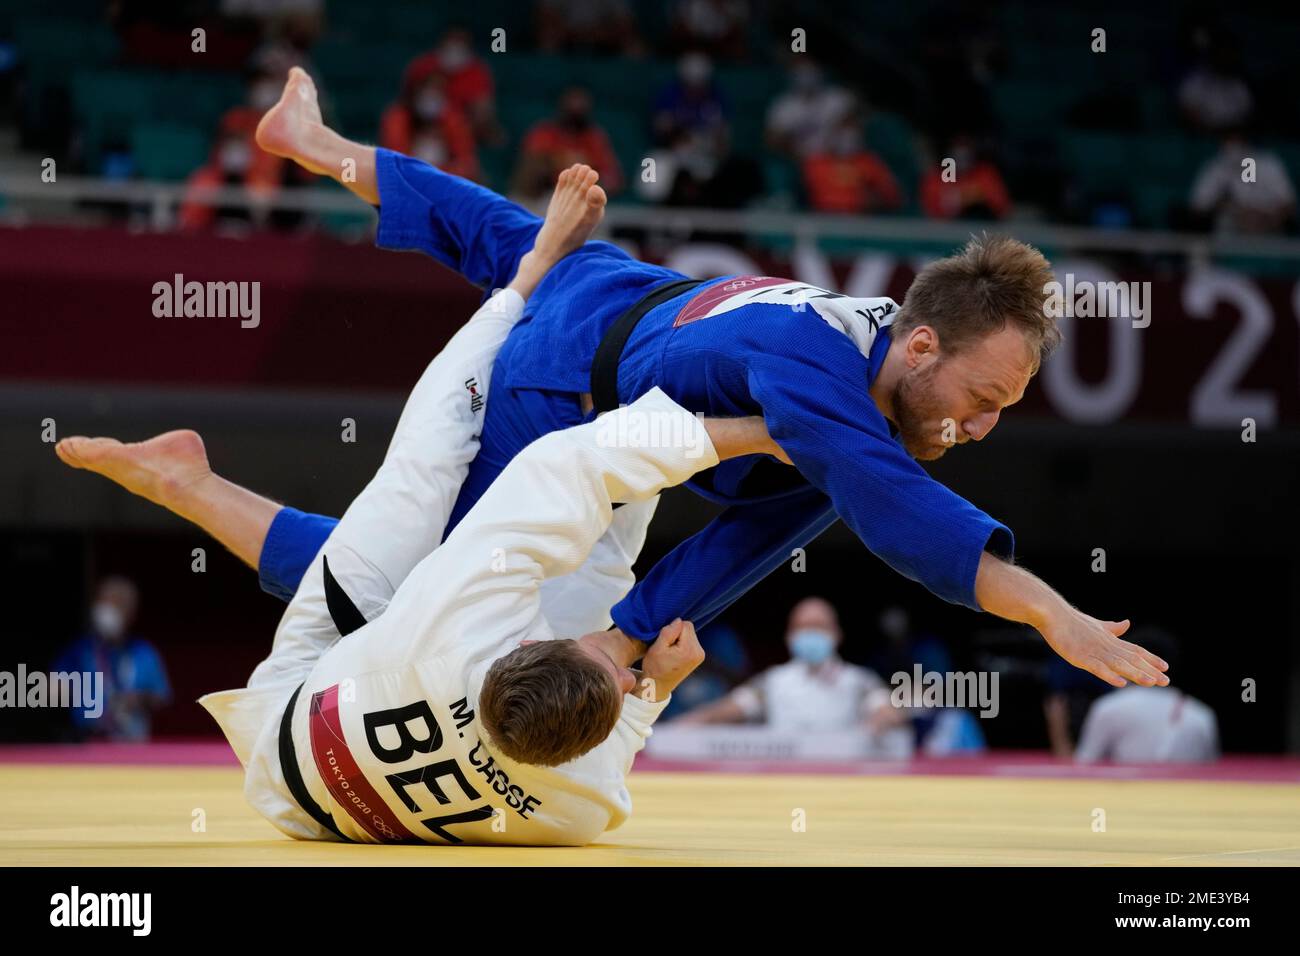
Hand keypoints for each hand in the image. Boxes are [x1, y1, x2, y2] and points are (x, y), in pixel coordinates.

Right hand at [637, 618, 704, 701]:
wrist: (658, 686)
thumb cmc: (655, 667)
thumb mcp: (657, 648)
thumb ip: (668, 632)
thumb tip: (678, 620)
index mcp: (689, 650)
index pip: (685, 625)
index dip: (672, 629)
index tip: (665, 642)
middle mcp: (699, 652)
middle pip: (689, 628)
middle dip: (677, 633)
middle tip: (667, 647)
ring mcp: (700, 655)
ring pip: (690, 633)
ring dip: (680, 638)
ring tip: (670, 651)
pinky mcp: (699, 656)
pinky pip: (691, 640)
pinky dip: (683, 643)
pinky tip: (676, 653)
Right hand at [1038, 609, 1168, 687]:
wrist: (1053, 613)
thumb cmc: (1072, 620)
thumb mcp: (1096, 625)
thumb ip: (1112, 628)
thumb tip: (1127, 623)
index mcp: (1110, 639)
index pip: (1135, 650)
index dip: (1151, 659)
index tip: (1166, 667)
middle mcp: (1106, 646)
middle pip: (1132, 659)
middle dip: (1149, 671)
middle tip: (1166, 681)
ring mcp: (1094, 652)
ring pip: (1119, 665)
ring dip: (1136, 674)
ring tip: (1152, 683)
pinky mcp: (1081, 657)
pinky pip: (1098, 668)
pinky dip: (1110, 675)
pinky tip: (1121, 683)